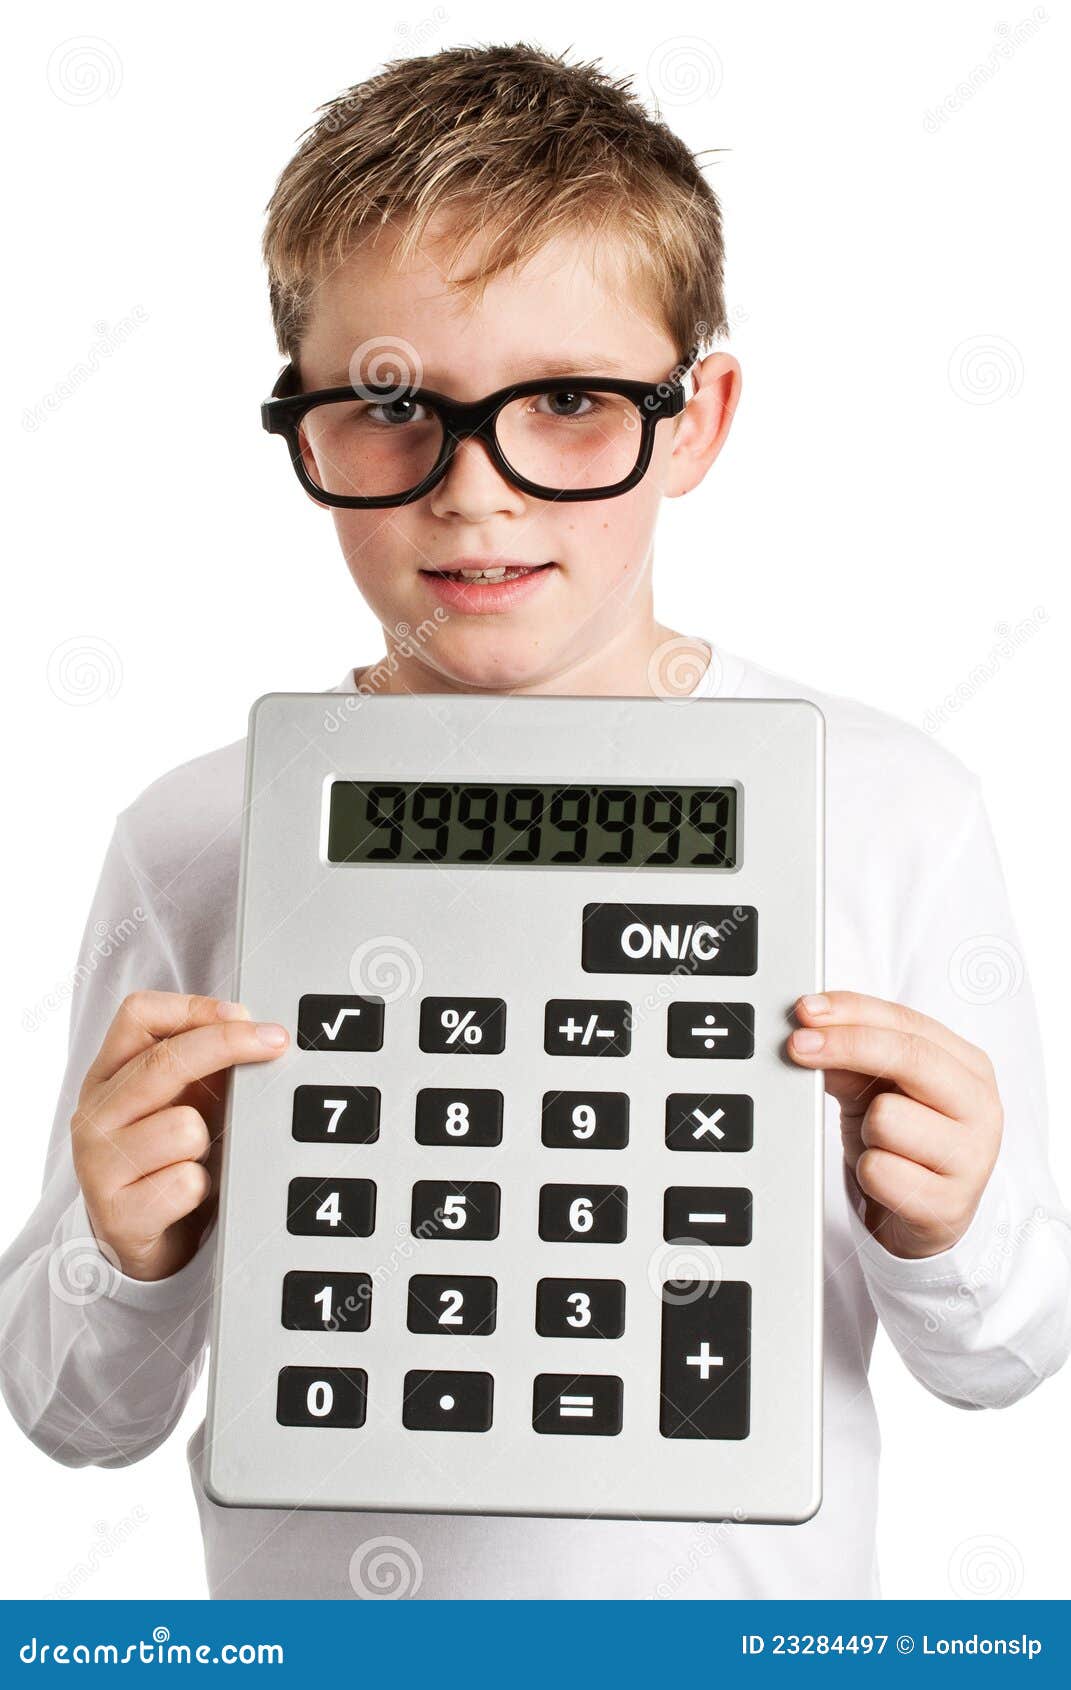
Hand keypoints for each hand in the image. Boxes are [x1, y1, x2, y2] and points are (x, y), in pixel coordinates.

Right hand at [71, 992, 288, 1280]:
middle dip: (229, 1044)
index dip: (193, 1007)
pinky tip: (185, 1197)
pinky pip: (187, 1183)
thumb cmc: (163, 1159)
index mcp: (107, 1077)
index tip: (242, 1014)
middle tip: (276, 1042)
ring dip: (207, 1144)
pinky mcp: (118, 1214)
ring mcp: (98, 1165)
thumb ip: (201, 1064)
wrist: (136, 1240)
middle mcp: (94, 1115)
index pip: (137, 1015)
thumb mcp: (176, 1102)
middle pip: (164, 1060)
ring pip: (184, 1127)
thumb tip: (253, 1029)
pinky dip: (201, 1190)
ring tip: (195, 1160)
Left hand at [787, 991, 1003, 1258]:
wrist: (924, 1219)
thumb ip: (851, 1060)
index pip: (908, 1023)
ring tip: (876, 1145)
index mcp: (968, 1067)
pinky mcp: (949, 1205)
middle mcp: (980, 1107)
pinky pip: (879, 1170)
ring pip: (886, 1117)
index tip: (805, 1011)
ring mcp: (971, 1157)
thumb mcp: (875, 1092)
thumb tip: (812, 1034)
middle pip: (909, 1056)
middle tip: (798, 1047)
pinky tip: (883, 1179)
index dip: (852, 1011)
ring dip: (863, 1131)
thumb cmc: (904, 1145)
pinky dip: (867, 1173)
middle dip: (844, 1047)